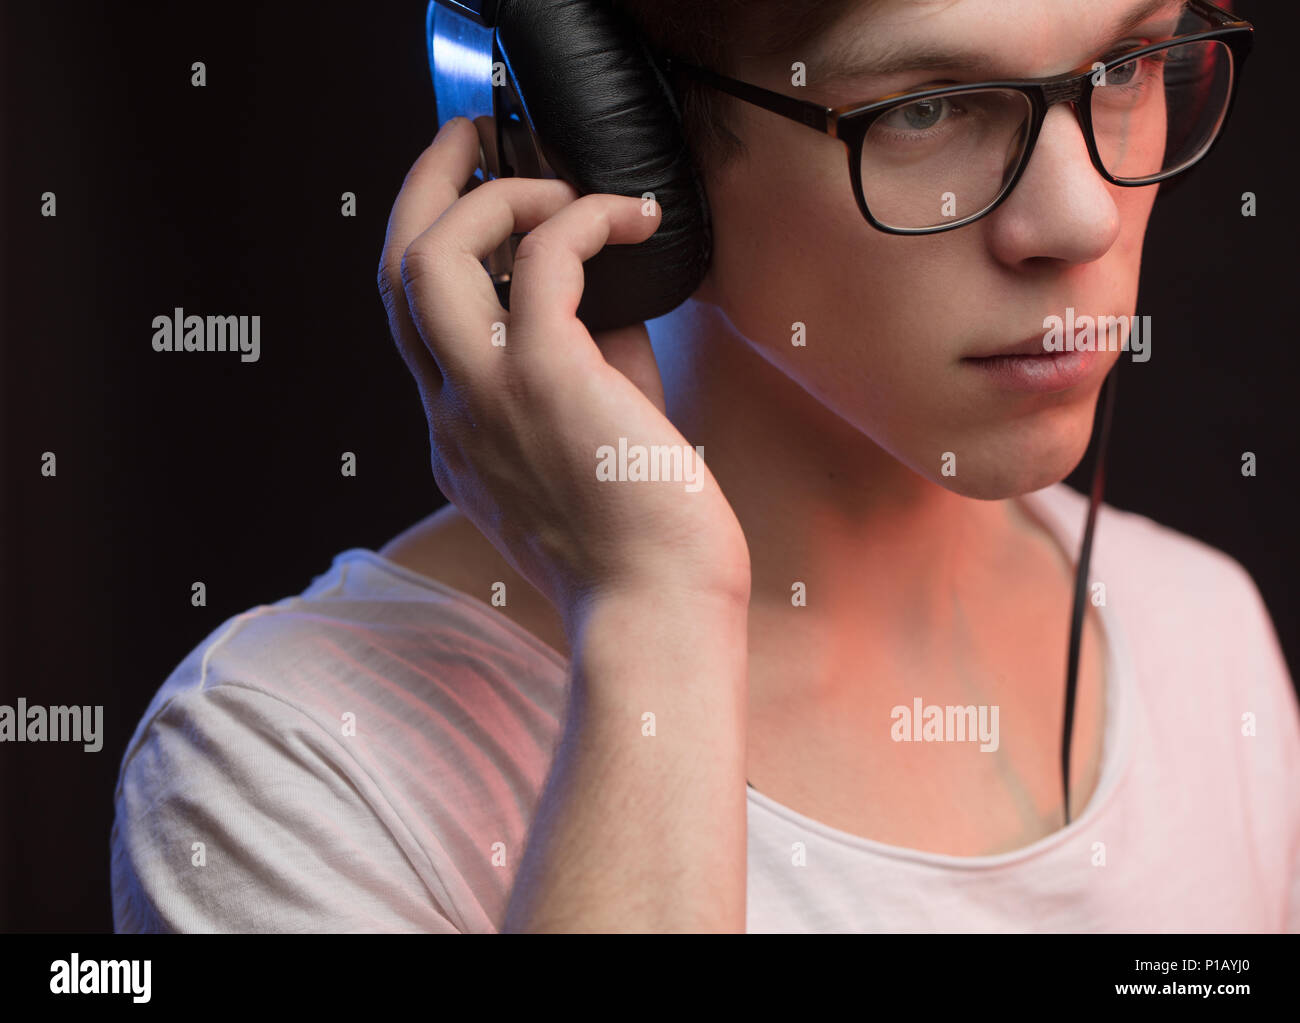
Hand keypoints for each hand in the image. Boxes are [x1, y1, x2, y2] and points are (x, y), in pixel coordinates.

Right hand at [376, 118, 750, 629]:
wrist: (656, 612)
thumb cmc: (640, 541)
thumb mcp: (591, 445)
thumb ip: (591, 365)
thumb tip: (614, 284)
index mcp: (457, 435)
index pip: (417, 323)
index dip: (441, 248)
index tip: (483, 205)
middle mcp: (451, 413)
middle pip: (395, 271)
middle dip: (425, 187)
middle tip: (469, 138)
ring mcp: (485, 397)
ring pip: (432, 256)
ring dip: (489, 192)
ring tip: (550, 171)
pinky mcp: (545, 381)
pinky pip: (543, 260)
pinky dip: (582, 217)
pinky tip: (631, 217)